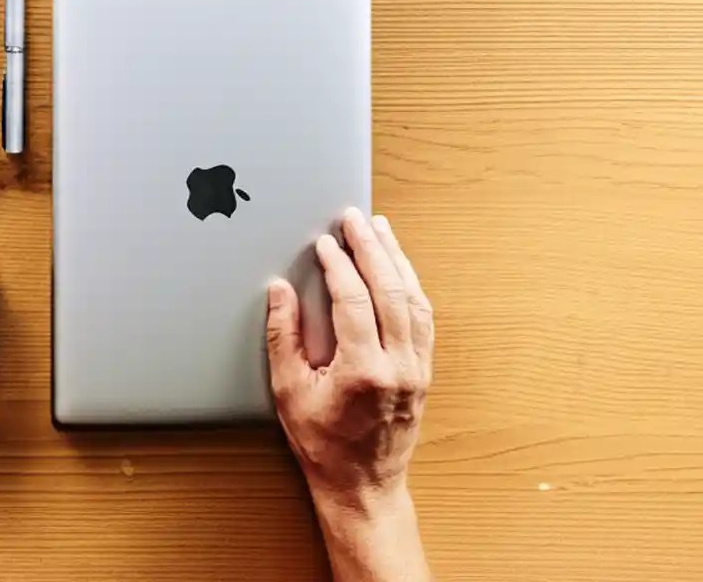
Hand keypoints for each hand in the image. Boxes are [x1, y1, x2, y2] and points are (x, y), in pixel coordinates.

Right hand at [266, 207, 432, 580]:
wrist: (361, 484)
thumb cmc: (323, 445)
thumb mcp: (289, 391)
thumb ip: (283, 337)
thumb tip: (280, 292)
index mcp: (363, 372)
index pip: (354, 301)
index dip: (339, 266)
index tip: (324, 244)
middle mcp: (398, 366)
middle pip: (390, 290)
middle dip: (371, 247)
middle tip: (354, 219)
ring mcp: (416, 368)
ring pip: (413, 299)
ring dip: (396, 259)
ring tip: (379, 229)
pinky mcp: (423, 370)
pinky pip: (422, 316)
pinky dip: (409, 284)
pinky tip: (399, 268)